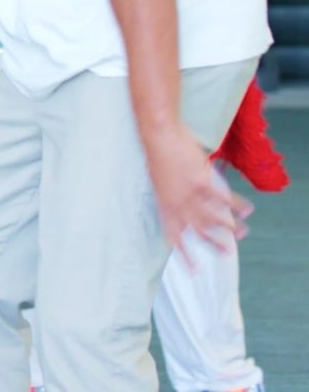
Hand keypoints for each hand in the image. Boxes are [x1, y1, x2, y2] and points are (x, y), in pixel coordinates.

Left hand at [147, 131, 252, 262]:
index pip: (173, 235)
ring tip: (242, 233)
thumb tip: (187, 208)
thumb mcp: (160, 181)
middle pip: (198, 230)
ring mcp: (190, 192)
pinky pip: (222, 197)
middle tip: (228, 253)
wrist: (159, 135)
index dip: (184, 254)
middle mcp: (177, 202)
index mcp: (164, 203)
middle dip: (213, 243)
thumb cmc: (157, 154)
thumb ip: (172, 197)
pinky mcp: (201, 180)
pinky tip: (247, 210)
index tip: (194, 269)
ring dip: (229, 226)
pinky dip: (236, 204)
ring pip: (213, 216)